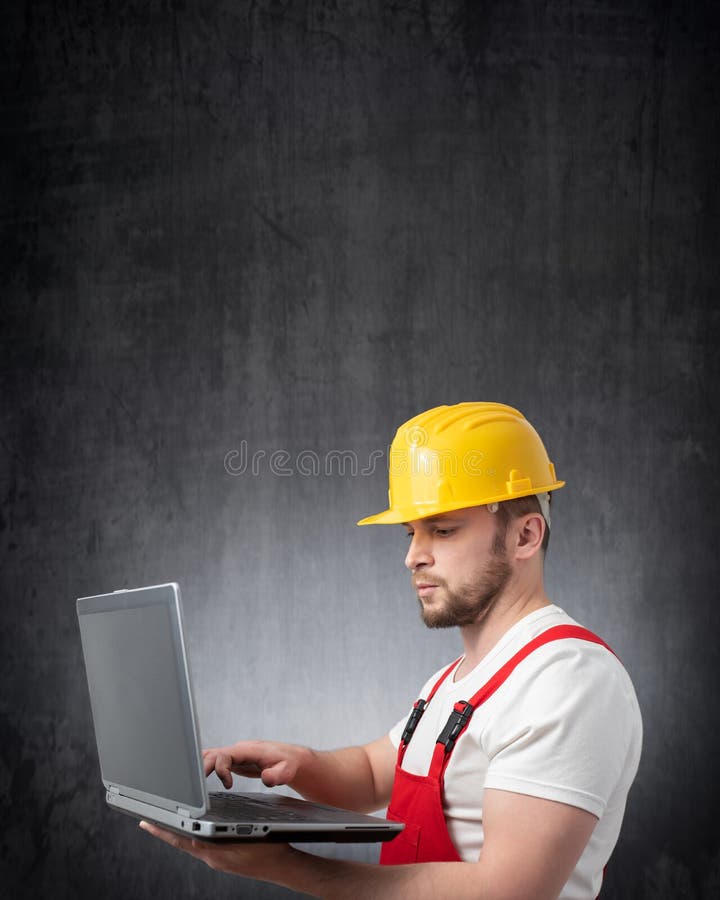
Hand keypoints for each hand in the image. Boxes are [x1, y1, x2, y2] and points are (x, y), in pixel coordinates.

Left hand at [138, 821, 293, 879]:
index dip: (164, 828)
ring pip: (190, 844)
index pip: (182, 837)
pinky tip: (190, 829)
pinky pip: (200, 847)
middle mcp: (212, 857)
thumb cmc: (272, 847)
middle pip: (182, 841)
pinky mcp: (222, 859)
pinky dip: (190, 837)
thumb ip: (228, 826)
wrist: (284, 866)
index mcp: (215, 849)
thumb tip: (206, 821)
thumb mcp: (251, 830)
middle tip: (145, 820)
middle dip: (164, 830)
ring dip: (176, 832)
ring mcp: (217, 859)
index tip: (147, 821)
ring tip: (161, 822)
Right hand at [202, 740, 309, 789]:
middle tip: (197, 787)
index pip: (225, 754)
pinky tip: (196, 776)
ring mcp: (235, 754)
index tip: (228, 784)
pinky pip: (214, 760)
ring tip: (191, 782)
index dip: (221, 769)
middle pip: (213, 754)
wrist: (289, 758)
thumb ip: (277, 775)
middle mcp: (239, 750)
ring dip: (200, 765)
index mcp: (248, 751)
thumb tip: (266, 778)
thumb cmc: (287, 763)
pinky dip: (204, 765)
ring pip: (211, 755)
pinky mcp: (233, 760)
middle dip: (202, 767)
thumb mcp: (287, 771)